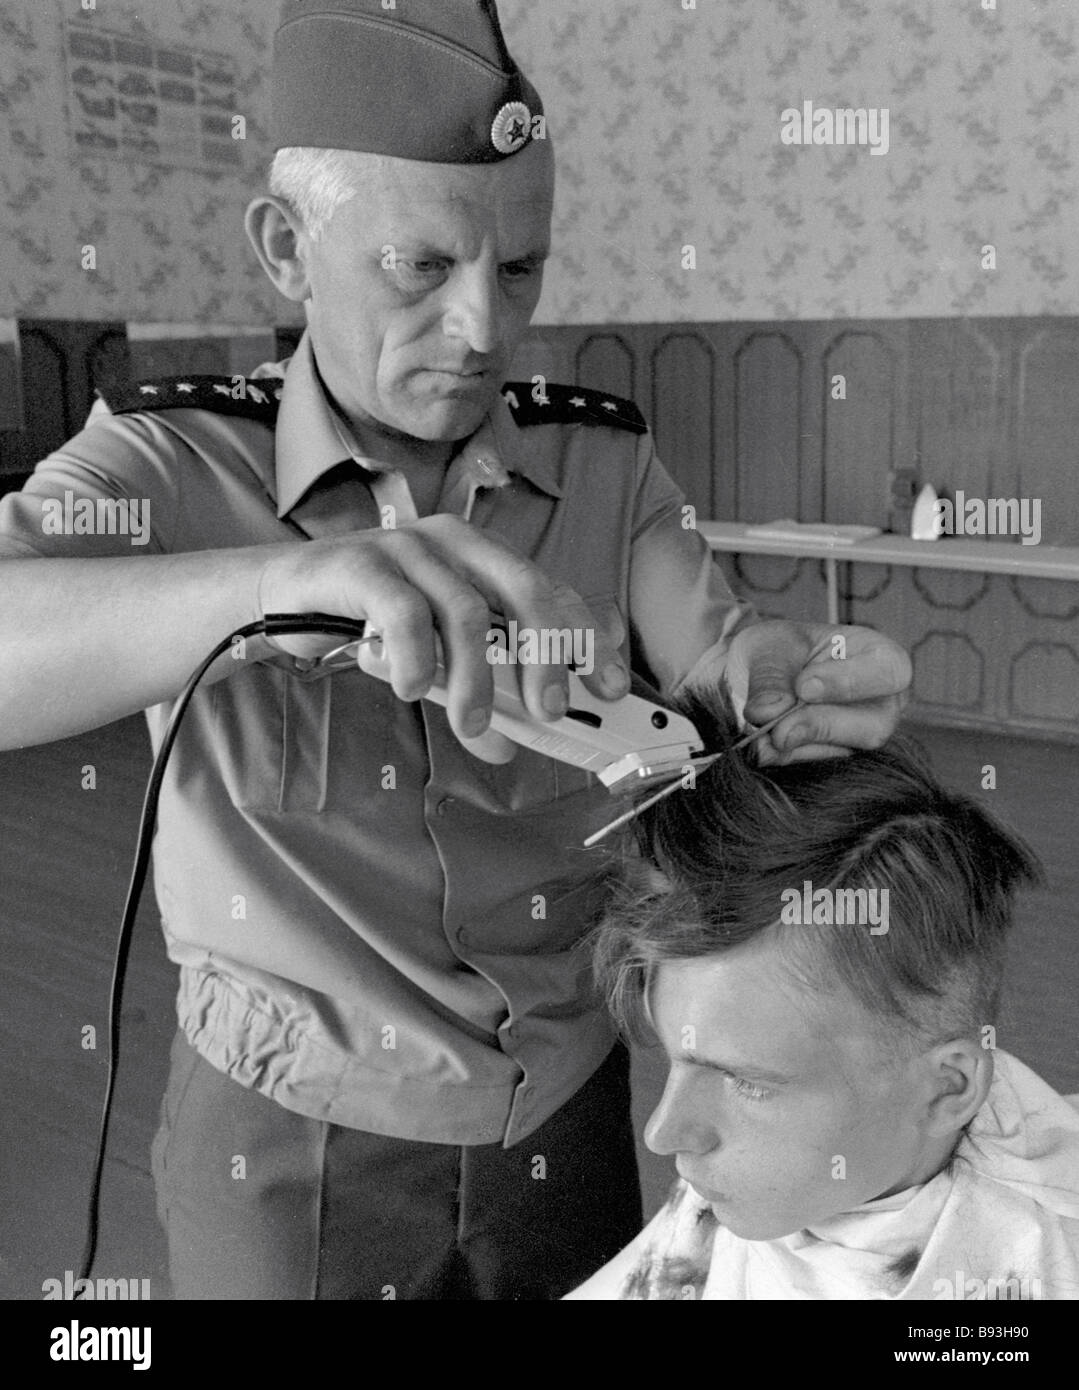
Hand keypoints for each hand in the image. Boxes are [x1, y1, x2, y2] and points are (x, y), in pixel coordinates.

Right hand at [256, 515, 628, 753]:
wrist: (279, 593)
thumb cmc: (366, 621)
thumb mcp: (434, 652)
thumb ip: (475, 682)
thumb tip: (511, 742)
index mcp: (482, 556)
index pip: (552, 592)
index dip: (588, 640)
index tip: (611, 688)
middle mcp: (453, 543)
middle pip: (525, 591)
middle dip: (547, 657)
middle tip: (550, 712)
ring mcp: (407, 548)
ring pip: (466, 612)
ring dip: (476, 680)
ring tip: (471, 727)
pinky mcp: (361, 564)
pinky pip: (404, 612)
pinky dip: (417, 659)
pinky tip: (413, 690)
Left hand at [725, 619, 910, 763]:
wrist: (763, 671)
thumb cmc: (782, 648)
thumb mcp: (771, 648)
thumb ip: (771, 677)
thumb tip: (767, 713)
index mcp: (880, 656)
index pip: (890, 672)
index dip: (849, 683)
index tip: (804, 687)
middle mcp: (882, 701)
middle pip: (874, 726)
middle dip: (820, 726)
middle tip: (778, 728)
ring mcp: (861, 733)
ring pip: (844, 751)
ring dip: (797, 744)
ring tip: (761, 735)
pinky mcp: (834, 755)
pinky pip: (813, 763)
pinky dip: (783, 756)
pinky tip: (761, 747)